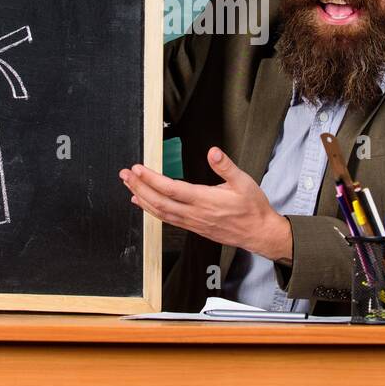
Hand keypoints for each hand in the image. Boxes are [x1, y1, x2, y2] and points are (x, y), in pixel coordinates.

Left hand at [118, 147, 292, 262]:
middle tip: (125, 175)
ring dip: (143, 198)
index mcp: (205, 200)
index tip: (138, 169)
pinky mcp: (193, 228)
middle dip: (139, 187)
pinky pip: (167, 220)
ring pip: (161, 213)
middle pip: (159, 202)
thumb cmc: (253, 208)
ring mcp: (192, 223)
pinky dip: (152, 211)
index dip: (152, 179)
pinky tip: (144, 203)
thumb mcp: (244, 182)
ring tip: (129, 186)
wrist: (259, 233)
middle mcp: (195, 214)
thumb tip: (213, 152)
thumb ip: (226, 167)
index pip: (171, 189)